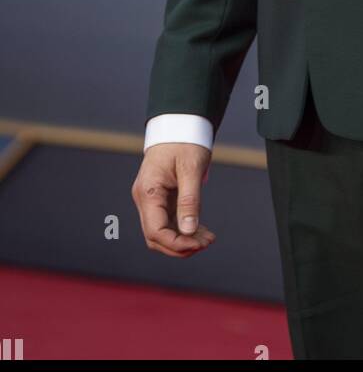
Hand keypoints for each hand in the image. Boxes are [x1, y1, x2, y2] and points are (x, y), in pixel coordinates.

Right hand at [132, 143, 214, 257]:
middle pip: (156, 237)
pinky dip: (184, 229)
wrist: (179, 125)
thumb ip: (190, 200)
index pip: (155, 231)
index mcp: (148, 192)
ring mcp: (151, 200)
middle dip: (180, 245)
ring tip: (208, 238)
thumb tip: (188, 230)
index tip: (199, 244)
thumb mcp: (191, 169)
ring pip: (163, 232)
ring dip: (184, 239)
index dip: (176, 243)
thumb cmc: (184, 142)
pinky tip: (202, 232)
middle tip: (206, 243)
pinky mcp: (160, 199)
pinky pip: (169, 222)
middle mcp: (145, 199)